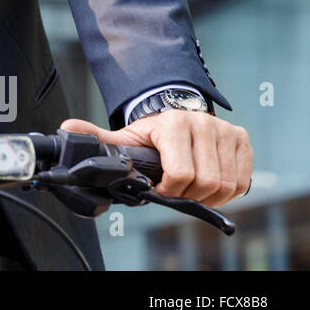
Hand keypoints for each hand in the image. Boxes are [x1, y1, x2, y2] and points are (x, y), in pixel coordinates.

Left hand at [60, 113, 251, 206]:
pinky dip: (228, 191)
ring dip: (210, 196)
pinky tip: (210, 184)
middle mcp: (203, 124)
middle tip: (176, 190)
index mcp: (174, 124)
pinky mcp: (241, 139)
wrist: (176, 113)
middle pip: (206, 183)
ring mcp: (226, 130)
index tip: (160, 189)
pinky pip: (242, 181)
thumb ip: (99, 138)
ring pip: (226, 185)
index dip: (169, 190)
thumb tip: (67, 131)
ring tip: (191, 188)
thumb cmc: (151, 132)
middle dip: (189, 194)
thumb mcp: (126, 136)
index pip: (180, 173)